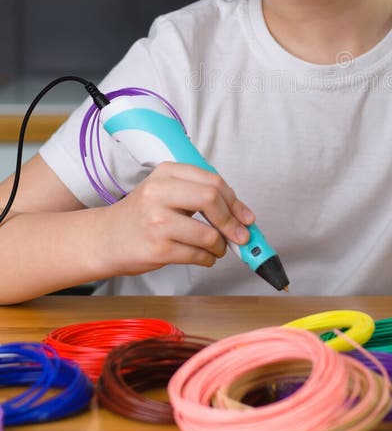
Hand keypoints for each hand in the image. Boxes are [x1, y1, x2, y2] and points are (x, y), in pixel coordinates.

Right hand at [96, 162, 253, 277]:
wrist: (105, 239)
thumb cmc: (142, 215)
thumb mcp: (166, 192)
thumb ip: (200, 195)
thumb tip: (241, 215)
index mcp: (166, 172)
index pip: (213, 181)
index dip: (235, 202)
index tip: (246, 217)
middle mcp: (159, 192)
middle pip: (212, 199)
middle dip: (232, 222)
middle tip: (240, 236)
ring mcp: (156, 221)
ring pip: (208, 233)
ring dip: (221, 245)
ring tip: (217, 248)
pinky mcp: (157, 248)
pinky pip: (197, 255)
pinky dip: (207, 258)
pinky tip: (203, 257)